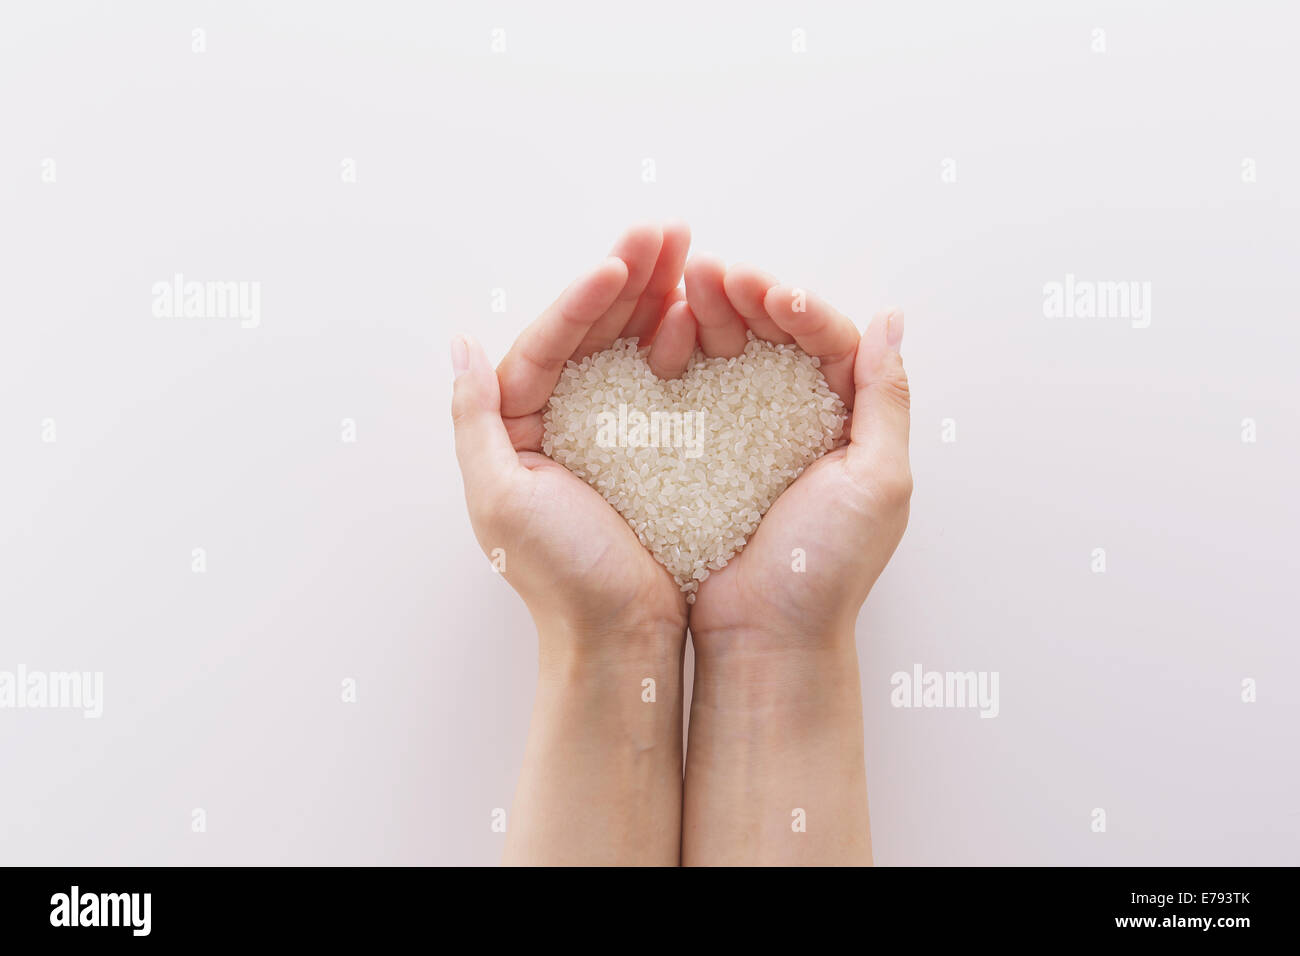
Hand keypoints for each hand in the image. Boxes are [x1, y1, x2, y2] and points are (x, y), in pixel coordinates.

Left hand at [450, 223, 698, 651]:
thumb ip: (476, 419)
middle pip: (591, 332)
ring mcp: (610, 431)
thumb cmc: (561, 577)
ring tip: (692, 253)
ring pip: (628, 346)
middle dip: (629, 277)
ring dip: (657, 295)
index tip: (621, 262)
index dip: (583, 299)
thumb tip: (460, 343)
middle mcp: (560, 420)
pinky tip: (698, 310)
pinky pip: (662, 380)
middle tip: (670, 231)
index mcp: (518, 426)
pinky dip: (678, 341)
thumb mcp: (500, 497)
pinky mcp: (654, 448)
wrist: (622, 637)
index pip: (547, 343)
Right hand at [678, 258, 909, 864]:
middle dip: (746, 298)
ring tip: (684, 289)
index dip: (798, 307)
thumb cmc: (826, 567)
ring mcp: (753, 434)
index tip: (766, 291)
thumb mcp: (878, 481)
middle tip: (711, 272)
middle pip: (777, 336)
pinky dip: (685, 356)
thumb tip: (892, 318)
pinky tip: (667, 338)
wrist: (763, 635)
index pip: (830, 339)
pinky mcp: (709, 453)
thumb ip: (887, 398)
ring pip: (735, 353)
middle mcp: (805, 419)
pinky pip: (698, 389)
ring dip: (713, 315)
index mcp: (852, 421)